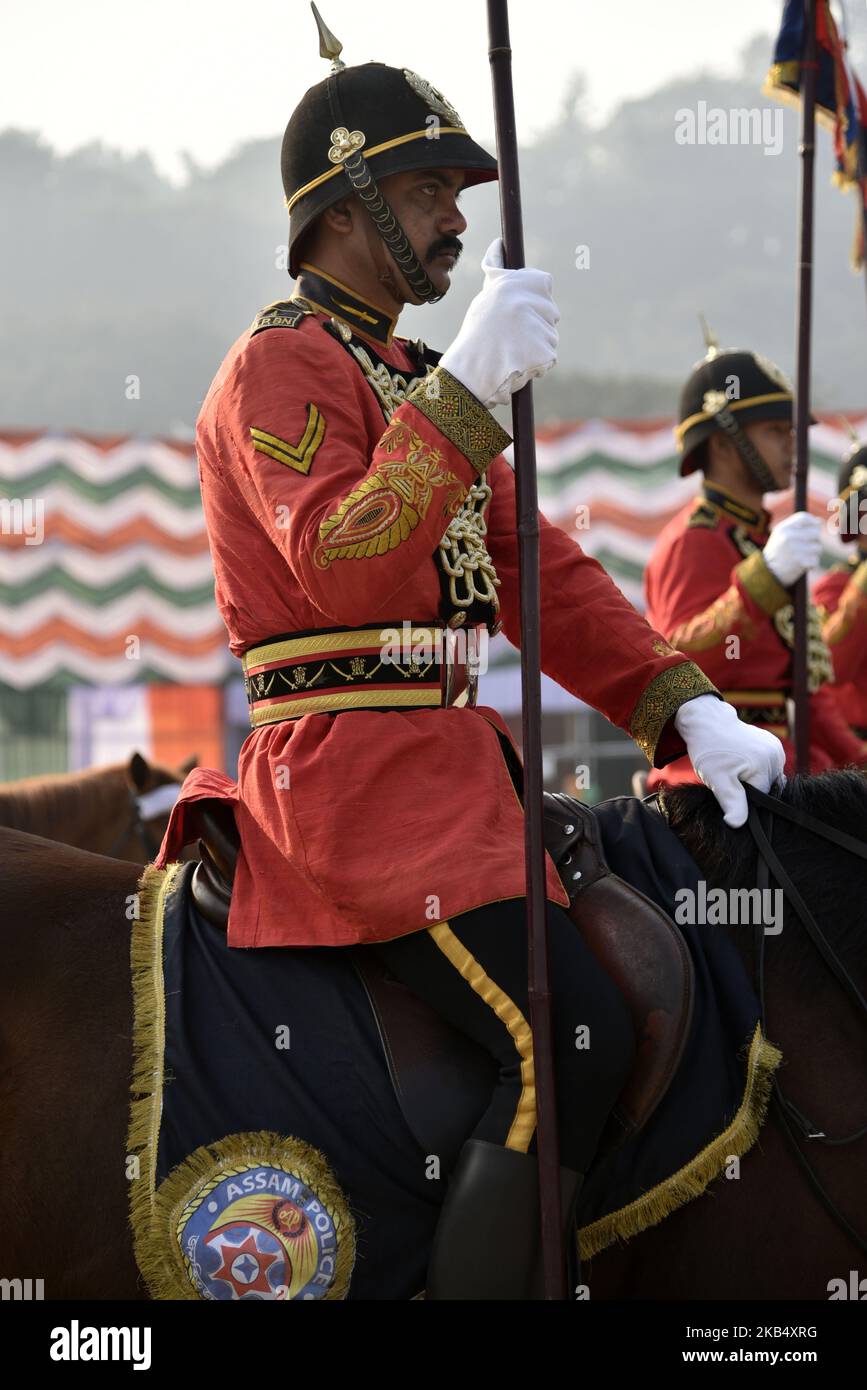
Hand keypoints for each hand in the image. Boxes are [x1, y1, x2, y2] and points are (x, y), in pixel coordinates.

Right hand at [438, 237, 558, 407]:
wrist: (470, 370)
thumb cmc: (477, 330)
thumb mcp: (488, 293)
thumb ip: (498, 268)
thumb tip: (499, 243)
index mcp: (523, 281)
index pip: (543, 284)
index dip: (530, 300)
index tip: (514, 312)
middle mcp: (535, 300)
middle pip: (549, 312)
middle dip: (534, 324)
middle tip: (508, 336)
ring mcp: (544, 327)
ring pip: (549, 335)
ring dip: (535, 345)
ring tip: (510, 351)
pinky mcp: (548, 351)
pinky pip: (549, 357)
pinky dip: (537, 363)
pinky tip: (516, 363)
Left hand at [673, 694, 785, 827]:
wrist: (707, 721)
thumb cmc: (710, 750)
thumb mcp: (717, 779)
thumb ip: (731, 802)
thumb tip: (737, 824)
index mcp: (764, 767)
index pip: (762, 798)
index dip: (744, 799)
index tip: (729, 789)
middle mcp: (776, 757)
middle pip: (767, 788)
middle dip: (750, 788)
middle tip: (730, 776)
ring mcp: (776, 748)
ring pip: (769, 777)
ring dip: (754, 778)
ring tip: (735, 767)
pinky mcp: (774, 744)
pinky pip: (769, 765)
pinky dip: (757, 768)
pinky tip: (741, 761)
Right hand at [762, 511, 822, 586]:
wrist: (766, 573)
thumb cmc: (777, 553)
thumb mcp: (780, 535)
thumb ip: (797, 525)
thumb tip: (819, 521)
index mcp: (783, 528)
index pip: (804, 517)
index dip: (813, 521)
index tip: (815, 527)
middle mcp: (788, 536)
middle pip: (815, 532)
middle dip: (814, 540)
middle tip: (806, 547)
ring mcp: (794, 549)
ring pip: (818, 547)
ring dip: (813, 553)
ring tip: (802, 557)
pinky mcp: (800, 562)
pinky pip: (815, 560)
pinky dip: (811, 564)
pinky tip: (802, 565)